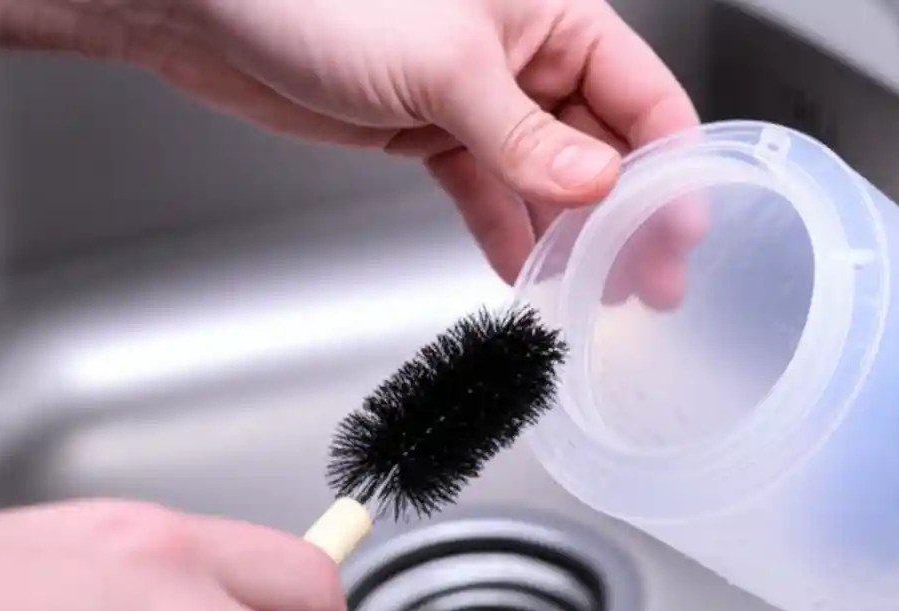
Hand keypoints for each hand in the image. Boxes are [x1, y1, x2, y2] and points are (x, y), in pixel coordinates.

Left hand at [154, 0, 699, 305]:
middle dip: (626, 215)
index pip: (641, 94)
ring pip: (546, 177)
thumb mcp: (446, 66)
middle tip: (650, 282)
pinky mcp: (435, 131)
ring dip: (569, 236)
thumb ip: (524, 136)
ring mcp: (482, 98)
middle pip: (602, 144)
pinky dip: (506, 231)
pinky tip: (527, 273)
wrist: (216, 10)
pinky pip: (488, 190)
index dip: (668, 166)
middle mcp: (527, 56)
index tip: (682, 231)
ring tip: (595, 293)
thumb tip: (595, 187)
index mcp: (553, 15)